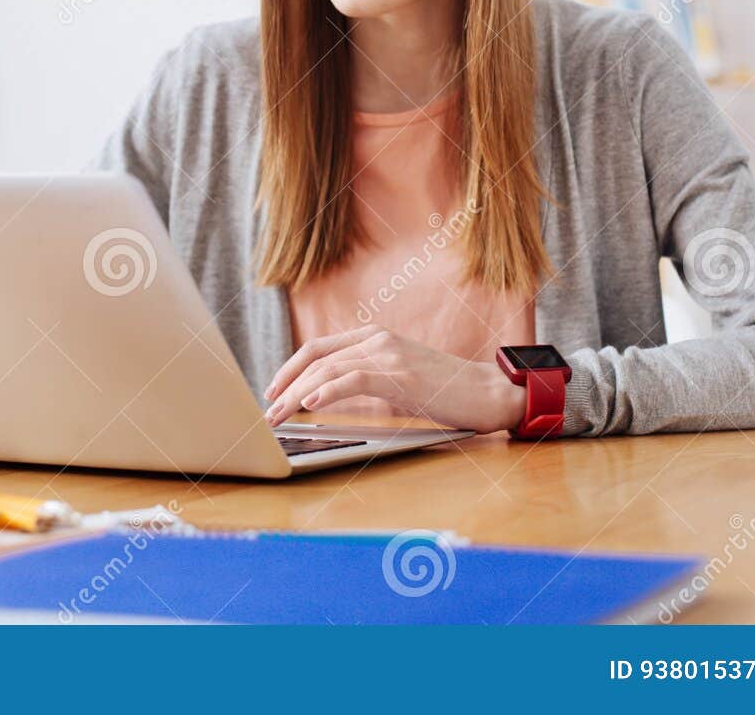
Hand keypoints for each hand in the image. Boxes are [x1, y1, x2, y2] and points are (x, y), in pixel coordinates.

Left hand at [262, 326, 525, 434]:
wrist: (488, 392)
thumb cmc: (444, 392)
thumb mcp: (396, 383)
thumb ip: (365, 383)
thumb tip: (326, 400)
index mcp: (374, 339)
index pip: (319, 349)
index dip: (289, 369)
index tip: (272, 392)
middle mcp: (377, 340)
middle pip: (316, 356)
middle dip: (285, 383)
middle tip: (267, 411)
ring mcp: (389, 354)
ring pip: (329, 368)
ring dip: (298, 393)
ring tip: (280, 415)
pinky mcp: (401, 374)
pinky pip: (355, 378)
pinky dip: (328, 390)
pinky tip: (311, 403)